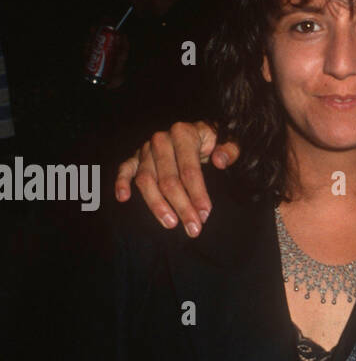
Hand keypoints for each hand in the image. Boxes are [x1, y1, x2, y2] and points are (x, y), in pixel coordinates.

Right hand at [114, 120, 238, 233]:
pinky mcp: (135, 156)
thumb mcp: (226, 140)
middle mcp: (162, 140)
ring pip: (146, 179)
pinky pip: (125, 169)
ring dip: (156, 204)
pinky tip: (123, 198)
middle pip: (168, 179)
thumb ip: (228, 150)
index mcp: (184, 134)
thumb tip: (220, 161)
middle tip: (193, 229)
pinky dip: (121, 182)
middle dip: (181, 207)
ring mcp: (146, 148)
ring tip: (170, 224)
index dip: (197, 194)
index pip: (190, 170)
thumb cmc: (212, 141)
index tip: (205, 214)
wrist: (195, 130)